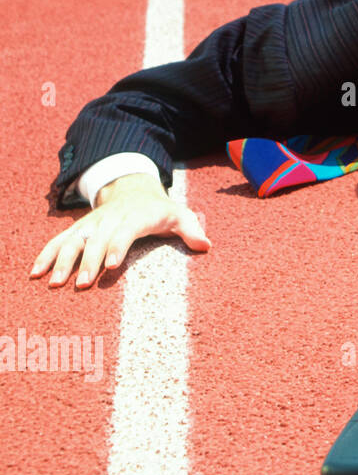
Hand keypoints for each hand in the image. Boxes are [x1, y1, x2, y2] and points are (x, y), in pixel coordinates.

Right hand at [31, 173, 210, 288]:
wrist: (134, 190)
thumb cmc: (161, 210)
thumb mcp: (181, 215)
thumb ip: (191, 230)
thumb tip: (205, 245)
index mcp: (136, 217)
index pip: (126, 231)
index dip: (118, 246)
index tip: (112, 265)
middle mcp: (110, 219)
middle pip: (97, 240)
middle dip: (88, 261)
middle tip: (82, 284)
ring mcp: (92, 224)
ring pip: (73, 240)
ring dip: (63, 261)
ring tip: (55, 283)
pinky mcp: (79, 229)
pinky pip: (58, 240)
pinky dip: (45, 254)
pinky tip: (36, 273)